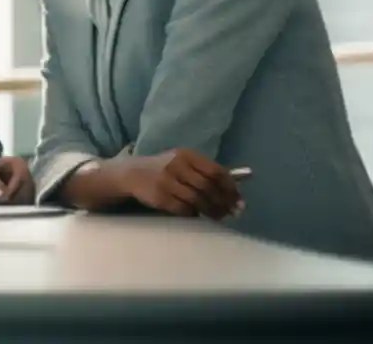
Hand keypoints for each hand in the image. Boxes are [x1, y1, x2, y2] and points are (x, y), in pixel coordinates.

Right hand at [120, 149, 241, 219]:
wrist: (133, 173)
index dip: (230, 187)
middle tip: (233, 212)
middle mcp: (177, 166)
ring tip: (220, 216)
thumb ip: (207, 171)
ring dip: (212, 210)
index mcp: (187, 155)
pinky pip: (183, 209)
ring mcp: (166, 181)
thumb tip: (238, 184)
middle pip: (208, 186)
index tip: (239, 199)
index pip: (215, 171)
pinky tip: (199, 215)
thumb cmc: (166, 169)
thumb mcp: (185, 163)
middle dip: (223, 201)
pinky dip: (194, 214)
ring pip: (197, 199)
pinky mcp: (159, 196)